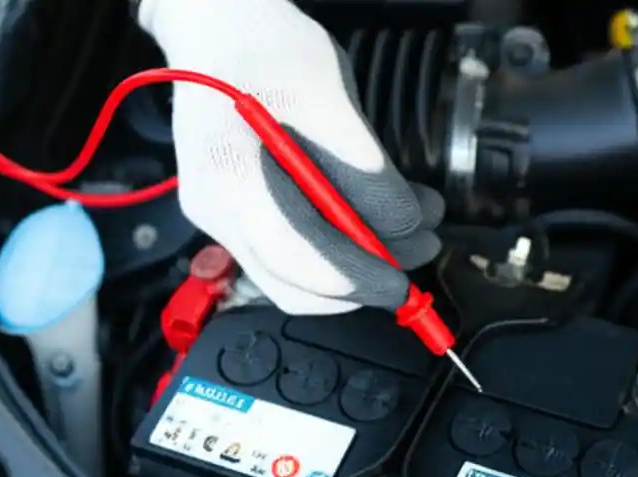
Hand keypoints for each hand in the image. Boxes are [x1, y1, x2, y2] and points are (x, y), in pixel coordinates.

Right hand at [139, 0, 442, 314]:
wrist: (221, 29)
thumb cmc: (269, 51)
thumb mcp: (330, 100)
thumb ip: (366, 172)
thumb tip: (405, 229)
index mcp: (231, 181)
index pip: (300, 260)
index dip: (361, 276)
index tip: (406, 278)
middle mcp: (217, 212)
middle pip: (297, 286)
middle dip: (365, 278)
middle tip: (420, 249)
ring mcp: (222, 218)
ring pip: (297, 278)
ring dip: (359, 264)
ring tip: (410, 231)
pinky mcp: (239, 217)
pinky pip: (292, 254)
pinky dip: (339, 247)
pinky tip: (374, 219)